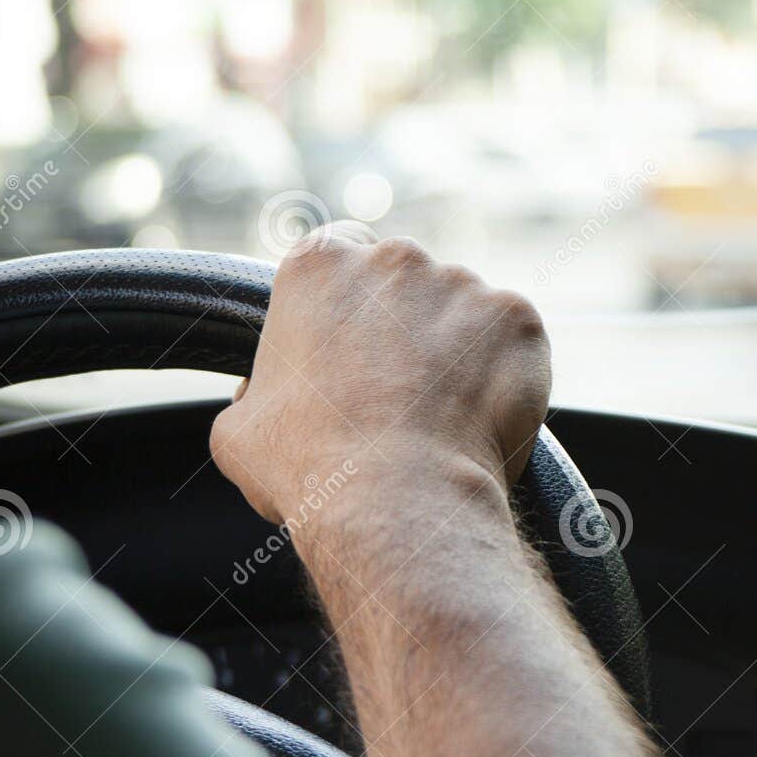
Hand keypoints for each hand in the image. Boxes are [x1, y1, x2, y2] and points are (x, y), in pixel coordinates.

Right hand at [210, 233, 550, 531]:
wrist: (396, 499)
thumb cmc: (309, 468)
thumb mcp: (240, 430)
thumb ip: (254, 390)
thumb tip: (260, 392)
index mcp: (319, 265)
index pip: (342, 258)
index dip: (353, 307)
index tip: (359, 346)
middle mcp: (394, 257)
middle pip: (408, 281)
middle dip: (408, 325)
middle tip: (404, 390)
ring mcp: (463, 283)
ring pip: (465, 311)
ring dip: (460, 349)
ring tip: (446, 414)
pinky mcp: (515, 317)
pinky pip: (513, 341)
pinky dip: (507, 374)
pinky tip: (484, 417)